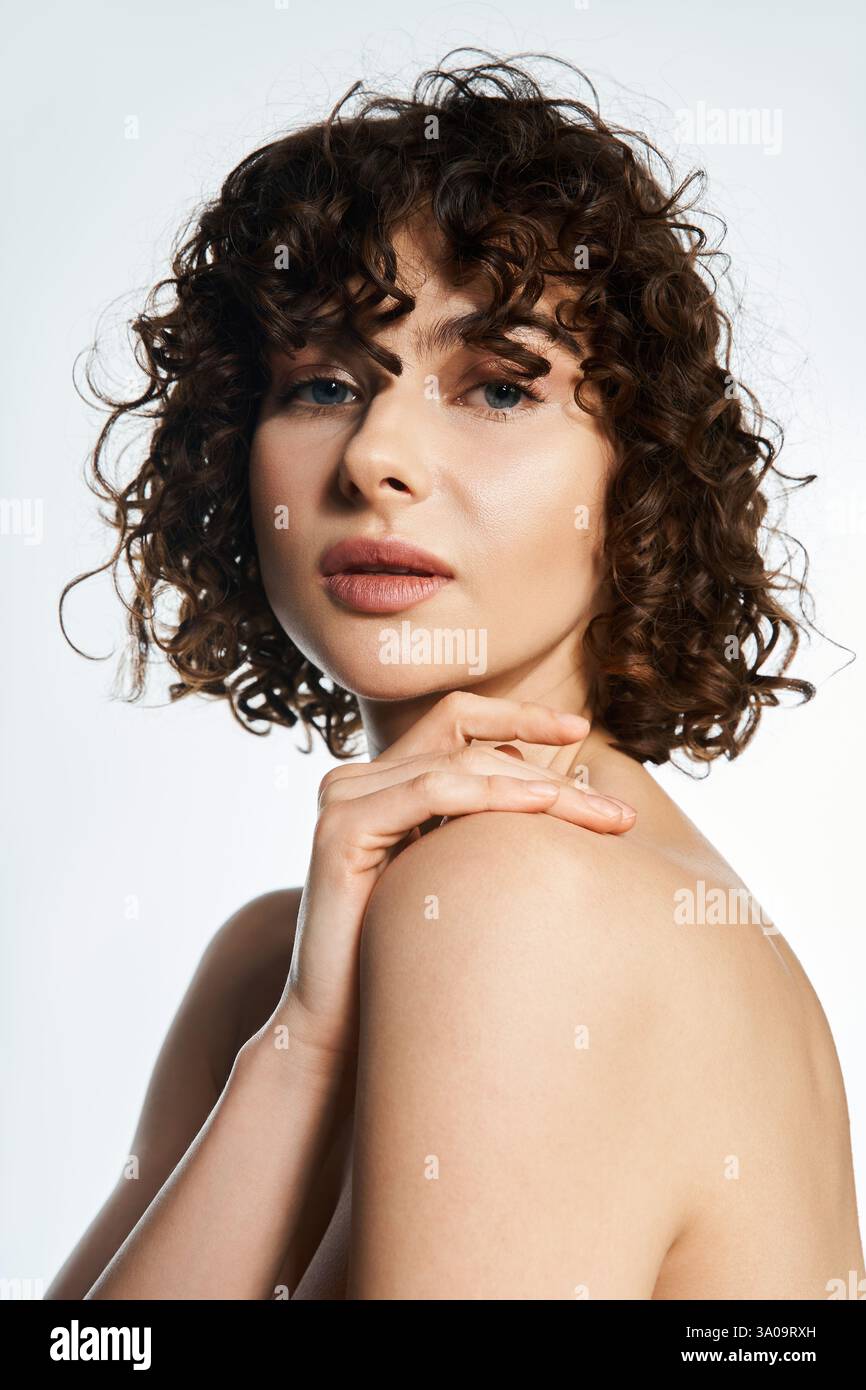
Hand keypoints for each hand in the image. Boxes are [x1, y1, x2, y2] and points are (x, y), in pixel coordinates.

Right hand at [268, 692, 635, 1071]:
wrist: (340, 1029)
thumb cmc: (401, 964)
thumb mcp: (451, 878)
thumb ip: (478, 826)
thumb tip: (537, 782)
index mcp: (382, 784)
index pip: (455, 720)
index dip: (518, 716)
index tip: (579, 729)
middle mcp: (357, 781)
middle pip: (465, 740)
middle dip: (547, 763)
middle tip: (618, 813)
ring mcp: (344, 800)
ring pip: (458, 765)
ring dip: (539, 787)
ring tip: (600, 818)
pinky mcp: (341, 828)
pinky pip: (430, 792)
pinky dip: (490, 794)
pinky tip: (541, 805)